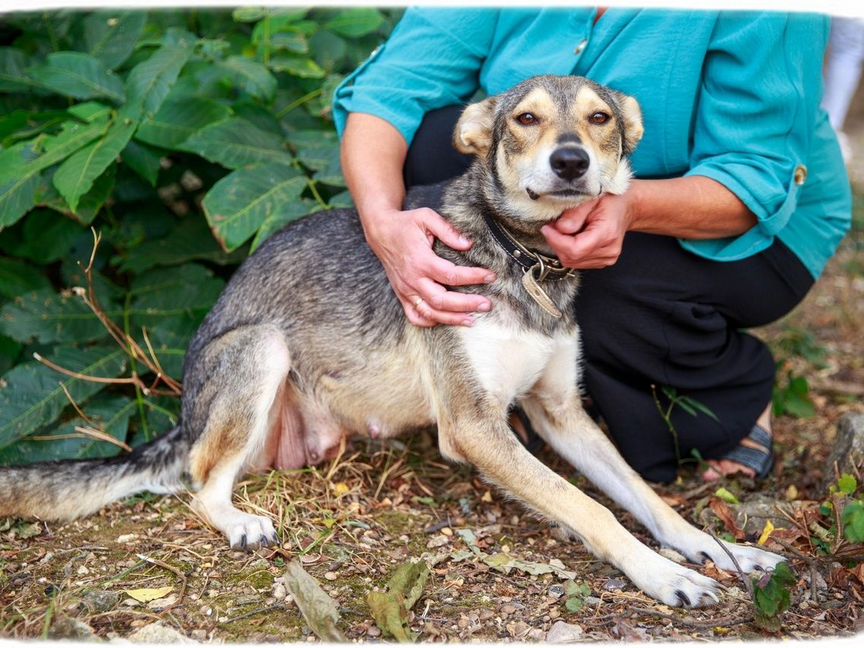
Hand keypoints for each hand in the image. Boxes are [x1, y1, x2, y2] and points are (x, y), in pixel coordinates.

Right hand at [361, 207, 495, 326]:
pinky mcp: (402, 295)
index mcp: (421, 260)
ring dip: (452, 319)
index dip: (474, 277)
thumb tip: (468, 244)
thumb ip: (448, 230)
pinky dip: (429, 322)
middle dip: (467, 305)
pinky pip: (415, 316)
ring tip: (472, 320)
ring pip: (430, 312)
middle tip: (486, 305)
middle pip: (442, 300)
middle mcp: (413, 279)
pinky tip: (445, 320)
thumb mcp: (427, 217)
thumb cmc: (405, 224)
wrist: (381, 232)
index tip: (490, 276)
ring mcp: (406, 290)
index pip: (451, 275)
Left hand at [541, 192, 634, 268]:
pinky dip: (569, 251)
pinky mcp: (602, 261)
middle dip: (556, 243)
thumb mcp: (591, 198)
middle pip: (572, 257)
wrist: (627, 207)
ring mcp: (607, 258)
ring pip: (572, 262)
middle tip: (552, 227)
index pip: (575, 249)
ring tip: (562, 231)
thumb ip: (574, 214)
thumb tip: (559, 228)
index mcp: (607, 233)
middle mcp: (609, 250)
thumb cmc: (611, 200)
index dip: (556, 241)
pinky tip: (571, 238)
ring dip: (562, 248)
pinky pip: (578, 262)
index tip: (547, 229)